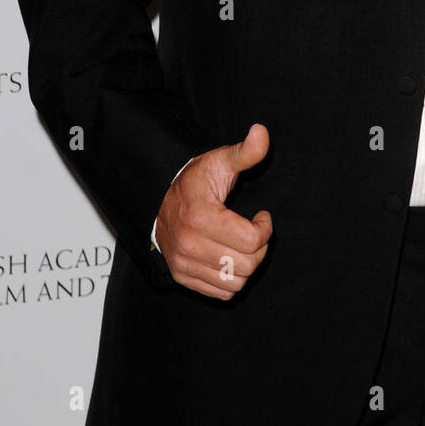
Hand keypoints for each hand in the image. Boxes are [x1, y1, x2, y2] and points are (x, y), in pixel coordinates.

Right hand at [155, 123, 272, 298]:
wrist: (159, 201)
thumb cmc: (195, 181)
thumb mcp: (219, 162)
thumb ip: (244, 152)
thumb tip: (261, 132)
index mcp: (199, 217)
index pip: (251, 241)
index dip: (265, 228)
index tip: (261, 216)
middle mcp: (188, 245)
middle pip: (247, 265)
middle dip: (259, 248)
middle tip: (254, 232)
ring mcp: (183, 264)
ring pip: (236, 283)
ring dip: (247, 266)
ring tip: (242, 245)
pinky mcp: (182, 277)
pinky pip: (221, 293)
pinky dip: (232, 279)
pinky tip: (230, 257)